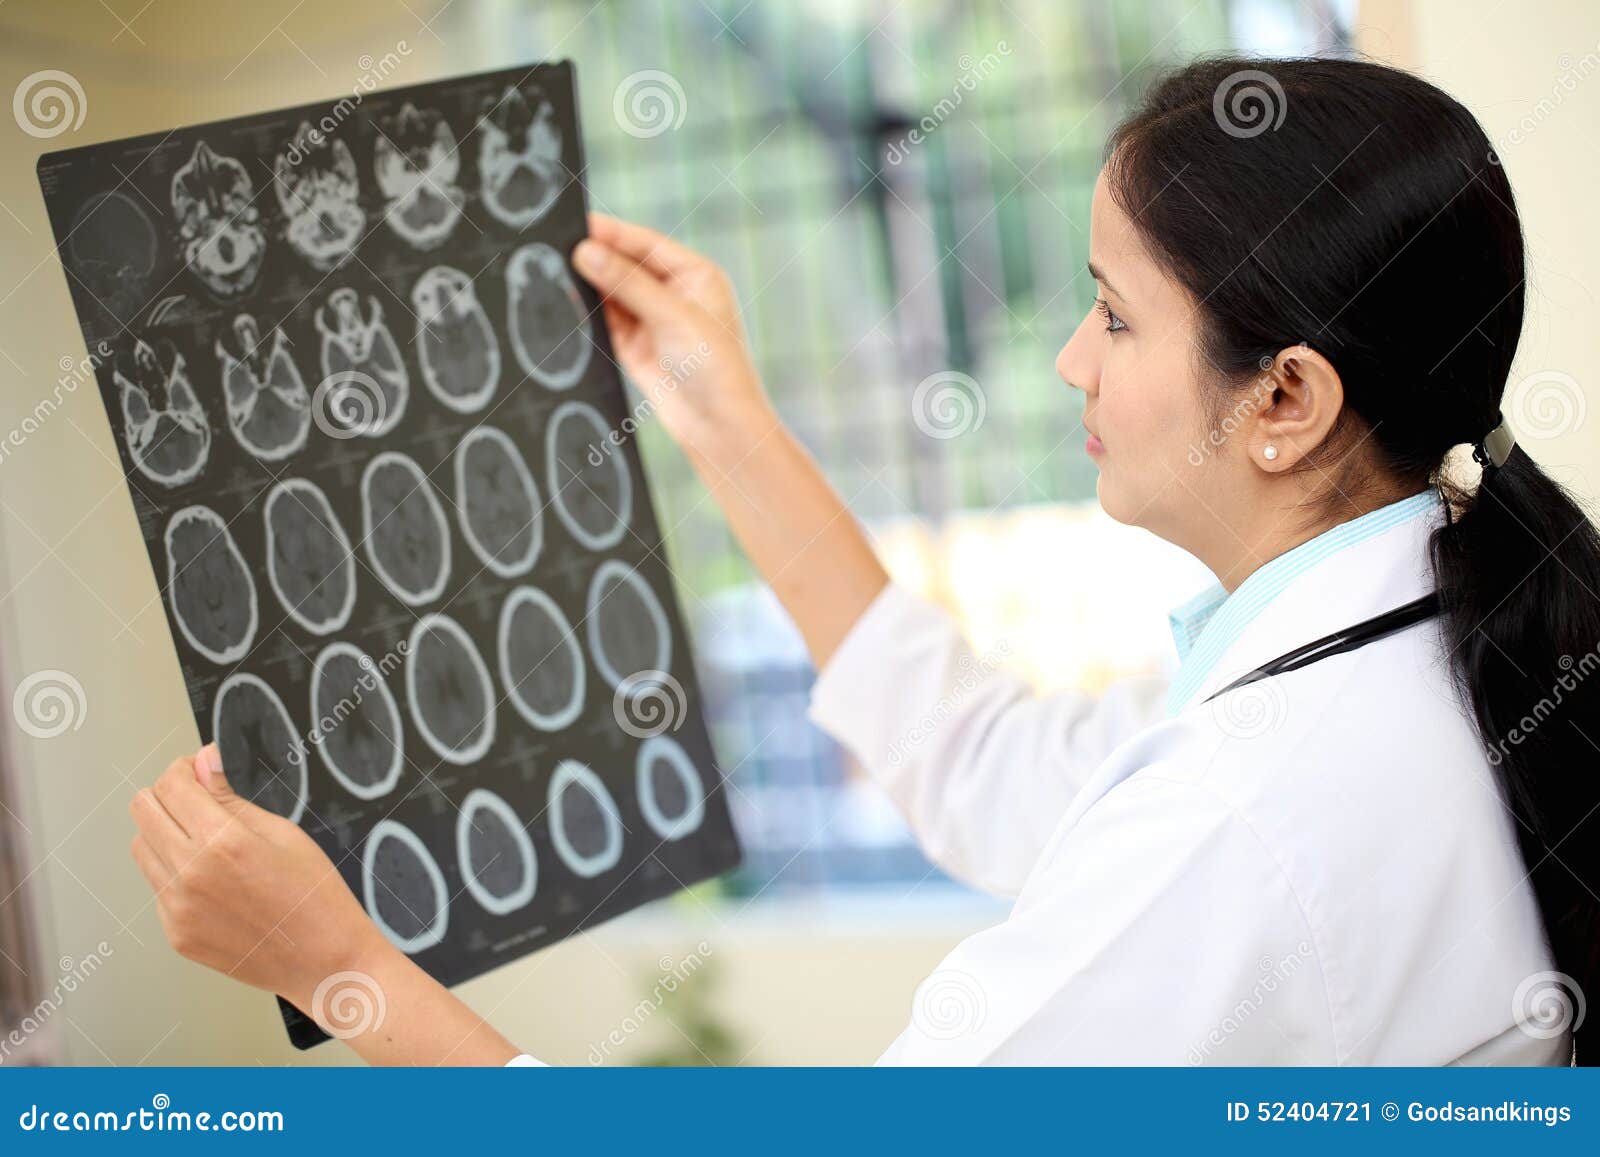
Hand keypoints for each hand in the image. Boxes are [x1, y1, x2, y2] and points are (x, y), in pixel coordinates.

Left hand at [129, 744, 389, 1015]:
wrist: (323, 959)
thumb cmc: (314, 895)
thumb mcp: (283, 832)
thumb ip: (231, 797)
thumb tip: (203, 762)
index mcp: (221, 841)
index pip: (171, 785)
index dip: (183, 769)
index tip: (197, 771)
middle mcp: (189, 874)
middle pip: (143, 811)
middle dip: (167, 796)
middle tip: (197, 801)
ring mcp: (177, 908)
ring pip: (141, 848)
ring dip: (165, 834)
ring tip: (205, 843)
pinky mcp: (176, 934)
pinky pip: (157, 887)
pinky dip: (175, 874)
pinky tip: (213, 881)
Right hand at [574, 213, 779, 461]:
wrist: (717, 426)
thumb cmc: (715, 367)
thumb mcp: (672, 315)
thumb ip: (627, 282)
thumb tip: (586, 252)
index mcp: (695, 275)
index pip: (646, 243)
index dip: (613, 233)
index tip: (578, 224)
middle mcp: (674, 293)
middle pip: (625, 265)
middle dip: (596, 258)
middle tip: (558, 247)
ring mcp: (653, 320)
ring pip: (612, 293)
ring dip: (589, 286)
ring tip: (555, 272)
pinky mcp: (635, 346)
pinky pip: (605, 321)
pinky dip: (587, 313)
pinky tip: (567, 302)